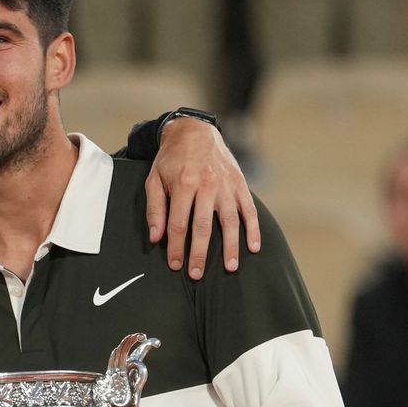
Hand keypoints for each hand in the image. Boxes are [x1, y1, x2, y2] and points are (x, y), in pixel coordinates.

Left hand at [145, 117, 260, 279]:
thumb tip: (155, 238)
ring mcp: (226, 185)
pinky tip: (253, 247)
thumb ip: (155, 208)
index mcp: (183, 184)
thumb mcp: (154, 179)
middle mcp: (207, 185)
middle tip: (196, 274)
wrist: (195, 131)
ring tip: (229, 268)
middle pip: (203, 227)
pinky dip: (253, 229)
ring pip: (229, 221)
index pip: (178, 224)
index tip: (175, 265)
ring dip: (230, 247)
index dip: (176, 247)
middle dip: (199, 253)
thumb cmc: (171, 159)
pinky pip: (249, 209)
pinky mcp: (240, 183)